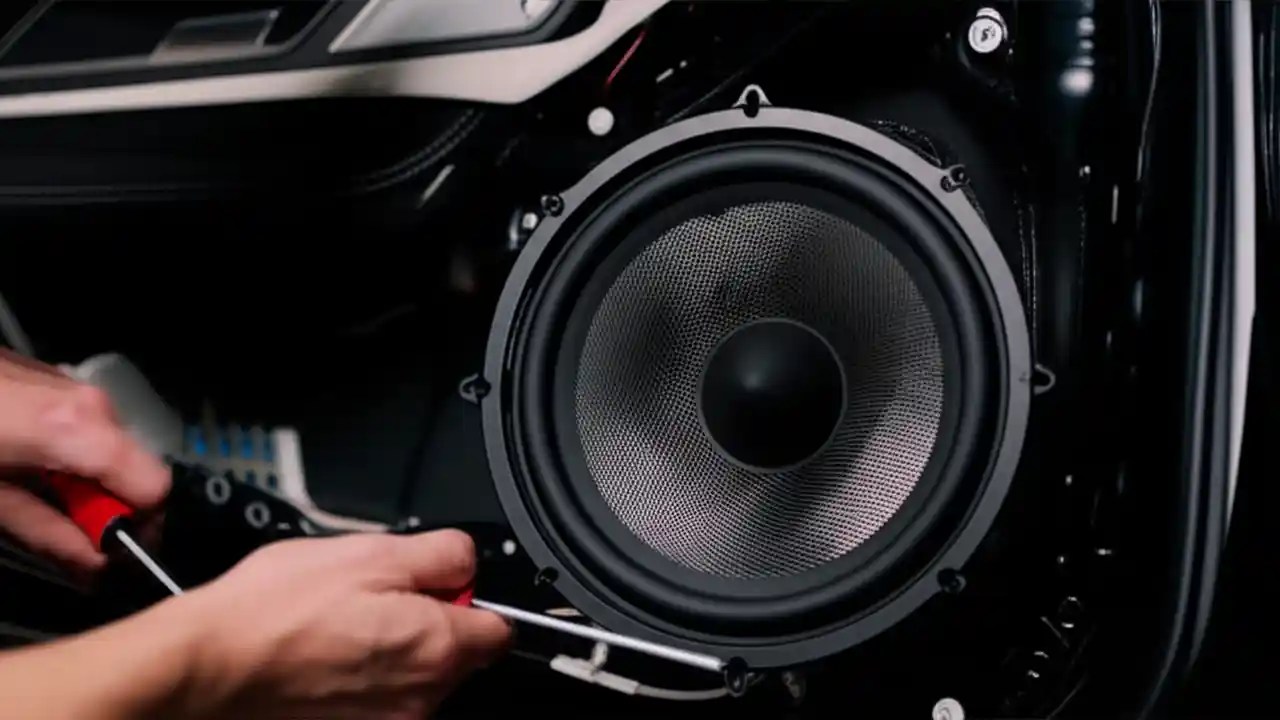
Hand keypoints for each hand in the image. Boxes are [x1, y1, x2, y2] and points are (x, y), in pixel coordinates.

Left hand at [0, 350, 169, 571]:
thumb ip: (47, 533)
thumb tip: (92, 562)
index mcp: (77, 430)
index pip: (154, 489)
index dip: (139, 528)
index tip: (109, 552)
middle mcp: (88, 403)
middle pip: (134, 469)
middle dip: (109, 509)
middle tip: (70, 538)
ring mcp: (72, 388)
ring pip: (111, 451)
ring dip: (85, 485)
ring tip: (34, 501)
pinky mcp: (55, 383)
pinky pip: (87, 430)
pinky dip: (70, 459)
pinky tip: (26, 470)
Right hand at [165, 530, 512, 718]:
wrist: (205, 669)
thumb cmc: (274, 612)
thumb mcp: (369, 551)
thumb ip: (440, 554)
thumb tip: (466, 560)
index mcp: (436, 646)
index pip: (499, 628)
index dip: (469, 600)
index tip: (439, 586)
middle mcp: (420, 698)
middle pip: (455, 655)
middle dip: (427, 623)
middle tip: (372, 598)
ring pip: (414, 678)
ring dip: (391, 651)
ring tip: (337, 627)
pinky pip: (377, 700)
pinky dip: (360, 680)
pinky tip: (323, 657)